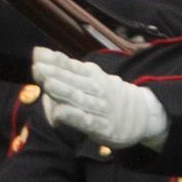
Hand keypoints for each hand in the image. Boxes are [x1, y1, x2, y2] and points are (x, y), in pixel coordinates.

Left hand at [31, 46, 166, 152]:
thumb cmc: (108, 95)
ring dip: (65, 92)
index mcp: (93, 76)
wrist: (143, 114)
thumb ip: (65, 68)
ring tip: (48, 85)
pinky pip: (87, 122)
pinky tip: (59, 113)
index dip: (56, 61)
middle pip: (74, 81)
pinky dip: (74, 117)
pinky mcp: (104, 128)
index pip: (72, 67)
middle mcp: (97, 90)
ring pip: (80, 99)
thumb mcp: (91, 77)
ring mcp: (101, 109)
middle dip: (55, 74)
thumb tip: (38, 53)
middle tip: (38, 68)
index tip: (38, 55)